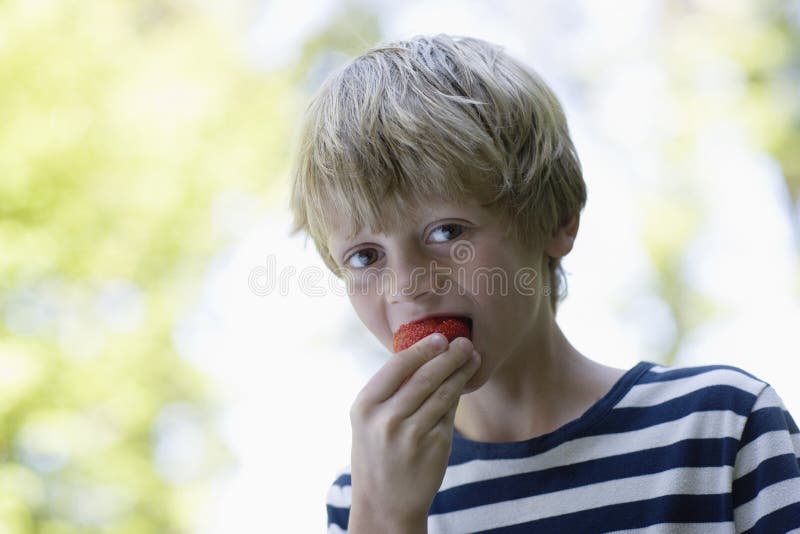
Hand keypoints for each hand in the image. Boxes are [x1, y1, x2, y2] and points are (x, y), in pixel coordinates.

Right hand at [348, 334, 480, 532]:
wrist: (384, 503)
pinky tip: (465, 382)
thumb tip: (423, 353)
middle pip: (425, 376)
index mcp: (365, 406)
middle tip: (464, 342)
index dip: (422, 349)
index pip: (397, 366)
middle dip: (448, 355)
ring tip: (472, 357)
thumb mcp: (368, 420)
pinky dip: (458, 394)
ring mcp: (411, 434)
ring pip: (443, 392)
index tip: (440, 337)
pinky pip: (450, 412)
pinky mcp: (434, 446)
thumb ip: (389, 391)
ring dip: (461, 371)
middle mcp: (386, 419)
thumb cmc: (377, 452)